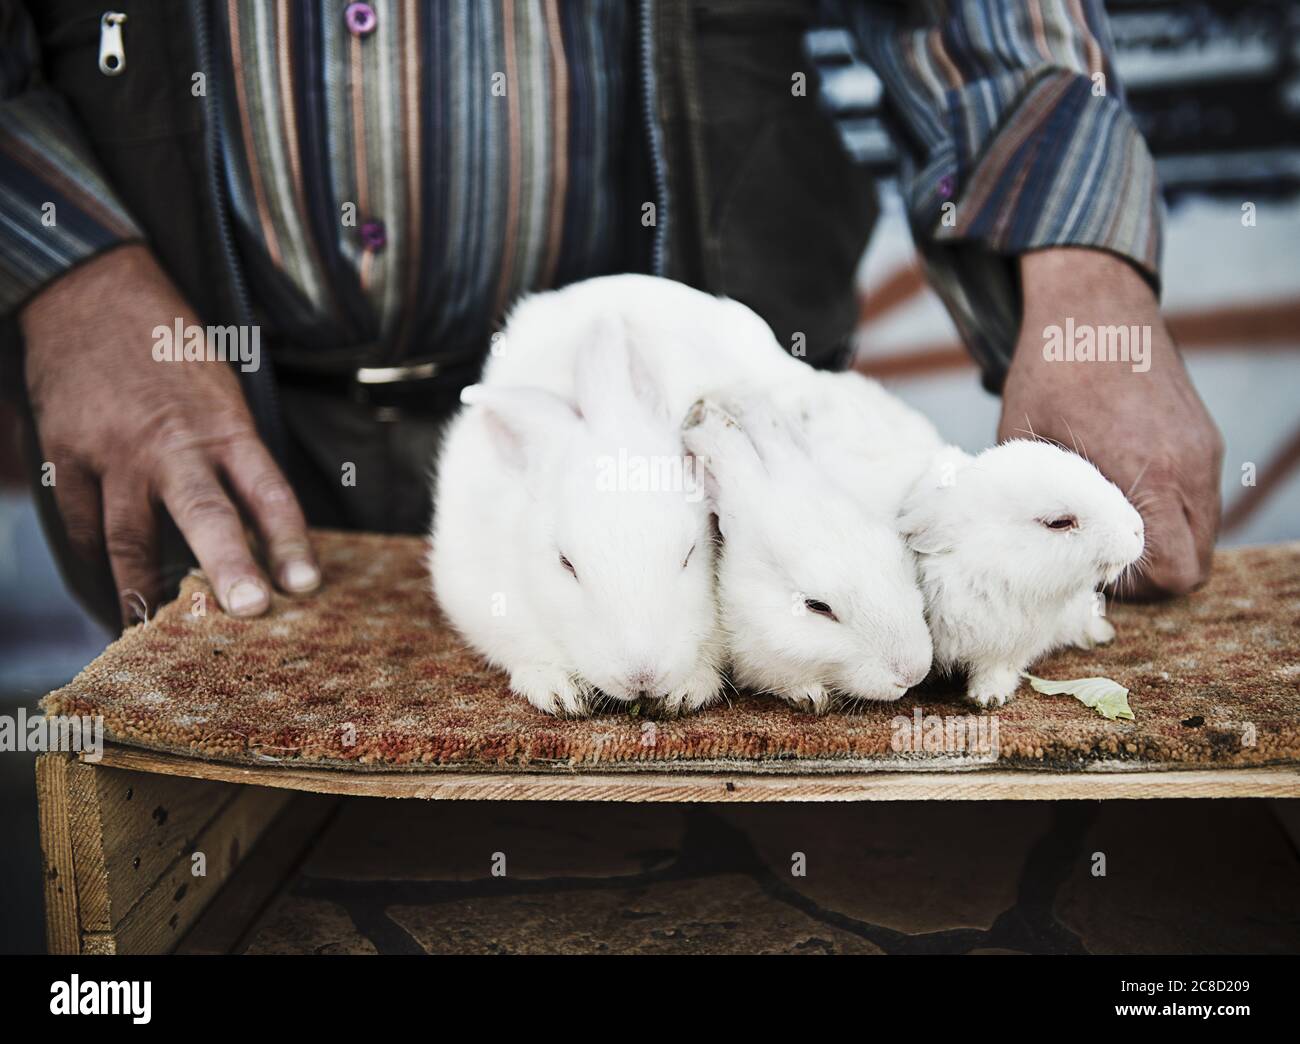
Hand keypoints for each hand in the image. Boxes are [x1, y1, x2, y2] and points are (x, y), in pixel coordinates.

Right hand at [22, 244, 318, 623]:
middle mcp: (171, 443)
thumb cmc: (171, 349)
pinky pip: (81, 526)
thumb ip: (235, 454)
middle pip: (204, 514)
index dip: (290, 540)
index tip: (306, 586)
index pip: (268, 491)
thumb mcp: (223, 389)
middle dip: (228, 567)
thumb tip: (254, 529)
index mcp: (224, 426)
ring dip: (144, 591)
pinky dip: (95, 564)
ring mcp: (114, 453)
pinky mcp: (64, 456)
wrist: (89, 293)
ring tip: (154, 634)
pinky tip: (109, 592)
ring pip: (129, 536)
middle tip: (249, 612)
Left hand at [1001, 249, 1222, 598]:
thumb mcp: (1025, 444)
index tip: (1089, 570)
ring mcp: (1202, 453)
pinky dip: (1170, 514)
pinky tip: (1124, 494)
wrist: (1094, 303)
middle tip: (1099, 560)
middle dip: (1150, 576)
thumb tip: (1031, 554)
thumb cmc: (1050, 371)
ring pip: (1202, 535)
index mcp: (1144, 472)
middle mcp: (1186, 467)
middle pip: (1195, 565)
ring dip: (1162, 544)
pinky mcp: (1204, 439)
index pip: (1170, 569)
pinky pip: (1200, 502)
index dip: (1132, 587)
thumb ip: (1037, 504)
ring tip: (1108, 526)